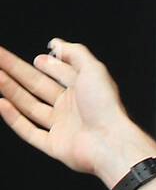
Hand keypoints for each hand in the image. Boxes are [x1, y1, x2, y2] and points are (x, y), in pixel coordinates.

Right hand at [0, 38, 135, 176]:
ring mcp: (62, 128)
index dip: (48, 65)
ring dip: (11, 90)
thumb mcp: (93, 69)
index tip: (36, 58)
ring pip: (30, 107)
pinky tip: (1, 103)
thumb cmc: (105, 106)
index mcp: (82, 91)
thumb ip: (75, 53)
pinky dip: (14, 119)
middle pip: (38, 87)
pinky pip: (30, 132)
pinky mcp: (54, 146)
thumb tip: (56, 43)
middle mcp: (71, 109)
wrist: (110, 142)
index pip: (60, 74)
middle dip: (16, 72)